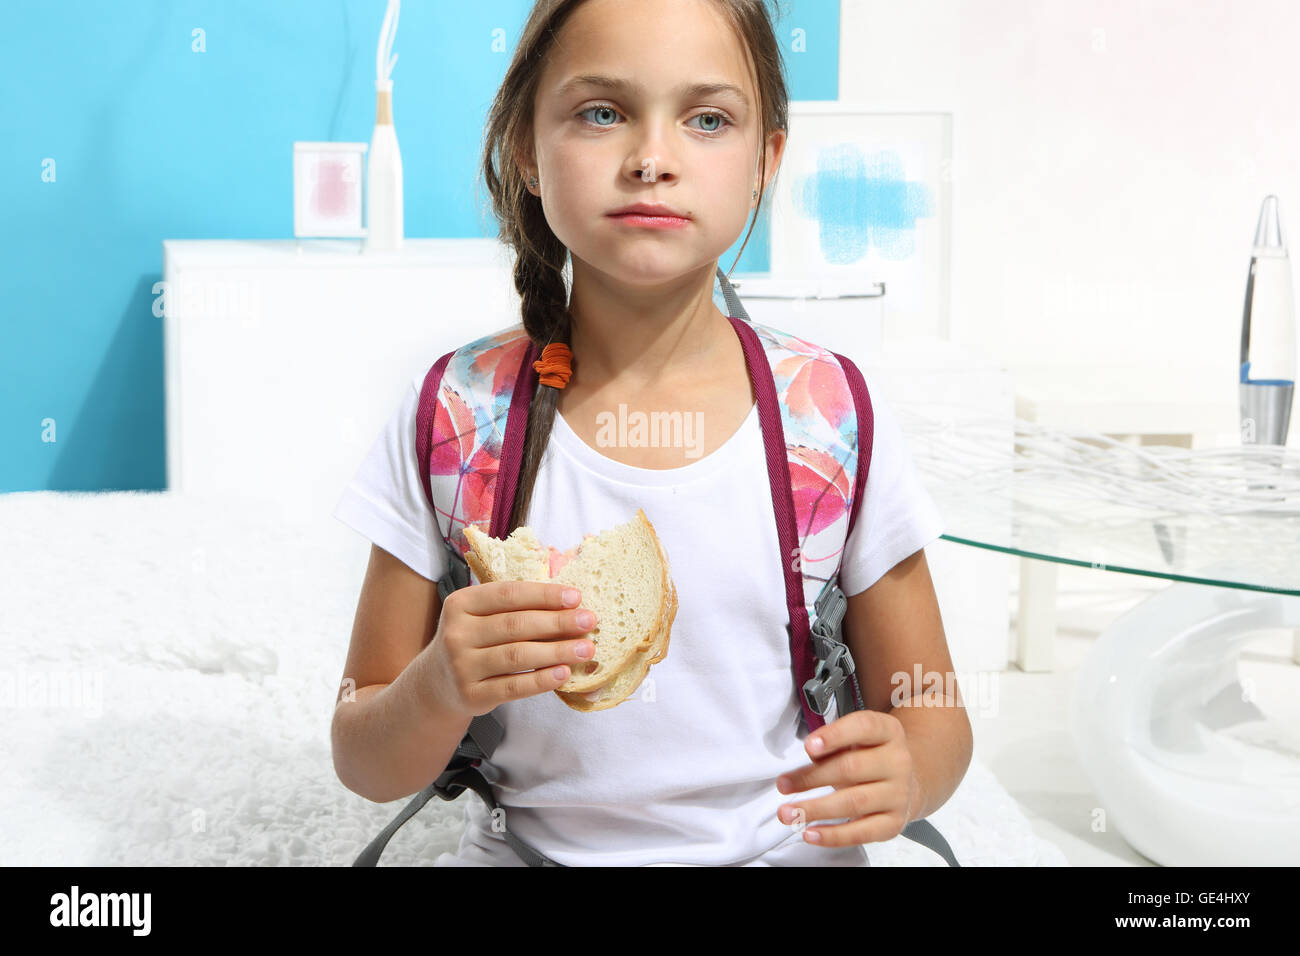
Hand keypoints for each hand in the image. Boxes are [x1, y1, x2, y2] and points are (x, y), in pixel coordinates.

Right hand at [422, 580, 599, 719]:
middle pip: (515, 625)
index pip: (508, 594)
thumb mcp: (480, 616)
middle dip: (557, 622)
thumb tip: (570, 605)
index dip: (544, 595)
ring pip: (517, 656)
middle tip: (589, 622)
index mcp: (461, 603)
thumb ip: (514, 608)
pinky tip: (564, 673)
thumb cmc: (473, 641)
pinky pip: (513, 687)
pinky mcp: (471, 695)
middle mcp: (457, 633)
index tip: (576, 597)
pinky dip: (541, 679)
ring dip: (556, 651)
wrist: (437, 682)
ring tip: (585, 649)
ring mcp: (461, 666)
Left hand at [774, 709, 920, 847]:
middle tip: (783, 785)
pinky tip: (810, 833)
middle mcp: (898, 761)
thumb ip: (832, 743)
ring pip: (854, 802)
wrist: (905, 781)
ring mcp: (898, 794)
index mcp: (888, 731)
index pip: (863, 727)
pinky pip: (861, 832)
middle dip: (811, 778)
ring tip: (788, 813)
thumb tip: (811, 755)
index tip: (808, 747)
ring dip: (815, 809)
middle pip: (852, 768)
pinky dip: (833, 835)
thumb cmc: (869, 756)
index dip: (835, 736)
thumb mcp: (854, 738)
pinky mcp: (894, 822)